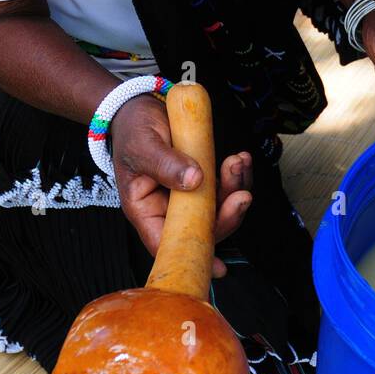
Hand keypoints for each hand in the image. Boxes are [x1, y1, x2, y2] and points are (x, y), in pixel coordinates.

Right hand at [110, 95, 253, 277]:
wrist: (141, 107)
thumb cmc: (133, 129)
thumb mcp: (144, 146)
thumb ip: (166, 164)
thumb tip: (194, 181)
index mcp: (146, 210)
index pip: (167, 242)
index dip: (191, 256)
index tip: (216, 266)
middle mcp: (169, 209)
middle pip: (202, 229)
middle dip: (226, 215)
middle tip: (241, 194)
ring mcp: (190, 196)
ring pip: (219, 208)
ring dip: (234, 189)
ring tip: (237, 163)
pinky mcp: (205, 181)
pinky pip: (226, 188)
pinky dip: (237, 176)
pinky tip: (240, 160)